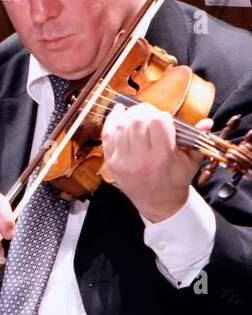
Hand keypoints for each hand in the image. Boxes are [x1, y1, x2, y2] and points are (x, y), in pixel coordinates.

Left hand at [101, 101, 207, 222]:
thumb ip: (197, 139)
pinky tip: (119, 112)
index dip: (161, 115)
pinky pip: (107, 134)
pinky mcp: (111, 162)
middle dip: (144, 111)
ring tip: (137, 115)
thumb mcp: (191, 162)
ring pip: (121, 125)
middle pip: (137, 120)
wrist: (158, 202)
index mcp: (163, 157)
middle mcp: (141, 159)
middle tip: (149, 113)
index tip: (164, 118)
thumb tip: (206, 122)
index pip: (158, 122)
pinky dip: (111, 120)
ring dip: (129, 115)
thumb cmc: (175, 180)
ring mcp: (123, 161)